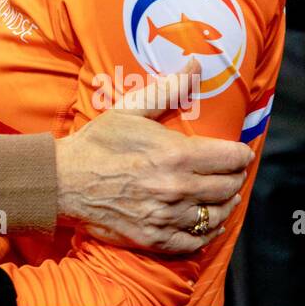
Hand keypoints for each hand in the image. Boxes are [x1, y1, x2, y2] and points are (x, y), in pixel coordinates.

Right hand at [55, 59, 251, 252]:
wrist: (64, 180)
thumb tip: (195, 65)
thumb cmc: (98, 141)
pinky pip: (196, 240)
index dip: (240, 154)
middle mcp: (177, 187)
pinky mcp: (155, 238)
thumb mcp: (130, 110)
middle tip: (231, 173)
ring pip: (216, 215)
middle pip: (229, 187)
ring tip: (223, 197)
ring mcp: (167, 216)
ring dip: (225, 205)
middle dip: (235, 178)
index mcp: (175, 153)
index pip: (230, 158)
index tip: (239, 153)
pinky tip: (206, 223)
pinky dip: (207, 232)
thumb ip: (168, 90)